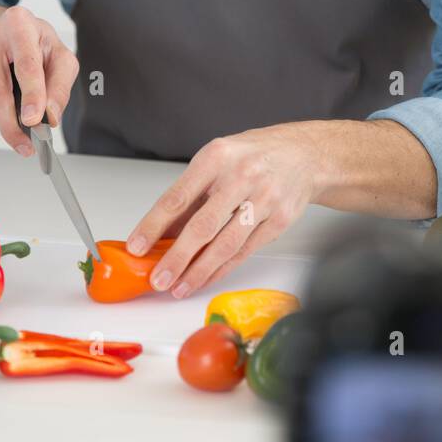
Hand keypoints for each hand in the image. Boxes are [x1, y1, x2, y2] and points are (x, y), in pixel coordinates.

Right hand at [0, 5, 79, 154]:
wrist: (3, 33)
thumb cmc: (34, 46)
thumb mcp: (59, 59)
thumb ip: (60, 87)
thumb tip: (50, 116)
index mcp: (18, 22)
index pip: (26, 65)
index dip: (32, 96)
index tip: (34, 120)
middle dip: (12, 123)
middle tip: (24, 144)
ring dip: (1, 115)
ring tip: (15, 103)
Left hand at [125, 124, 324, 297]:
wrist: (304, 154)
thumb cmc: (253, 157)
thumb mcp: (216, 162)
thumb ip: (190, 195)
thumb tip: (160, 232)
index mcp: (217, 157)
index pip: (178, 197)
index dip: (154, 225)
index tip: (137, 246)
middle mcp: (241, 176)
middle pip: (203, 226)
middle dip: (177, 257)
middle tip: (158, 278)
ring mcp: (264, 199)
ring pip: (226, 244)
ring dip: (199, 271)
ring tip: (179, 287)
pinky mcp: (280, 219)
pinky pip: (245, 251)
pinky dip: (222, 269)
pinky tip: (206, 278)